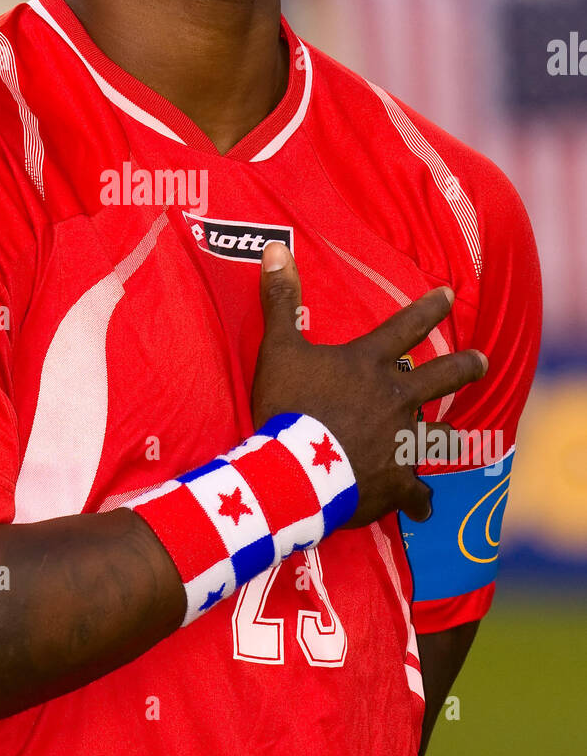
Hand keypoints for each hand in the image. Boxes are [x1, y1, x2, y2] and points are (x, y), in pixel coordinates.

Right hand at [251, 243, 487, 525]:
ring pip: (435, 436)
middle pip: (443, 377)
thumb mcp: (278, 347)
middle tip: (482, 361)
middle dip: (466, 366)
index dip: (428, 308)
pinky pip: (415, 493)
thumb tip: (274, 247)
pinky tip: (422, 508)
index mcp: (370, 364)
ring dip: (443, 438)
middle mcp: (395, 398)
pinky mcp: (396, 481)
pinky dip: (418, 500)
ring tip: (455, 441)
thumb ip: (280, 299)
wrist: (295, 469)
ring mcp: (401, 441)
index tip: (448, 295)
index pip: (406, 326)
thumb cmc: (288, 406)